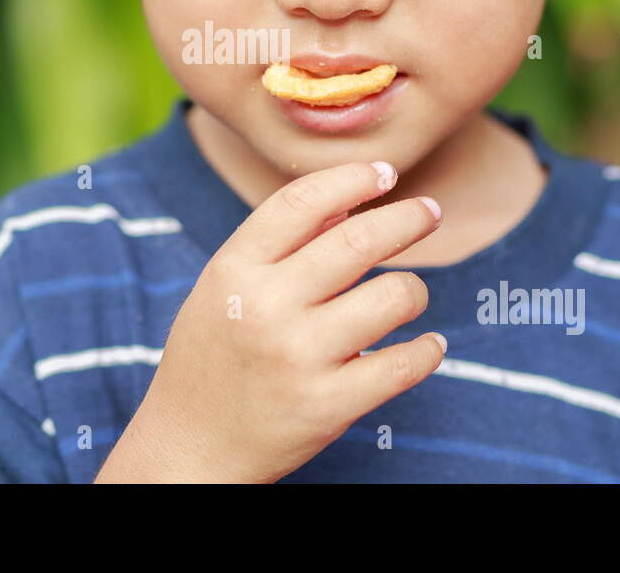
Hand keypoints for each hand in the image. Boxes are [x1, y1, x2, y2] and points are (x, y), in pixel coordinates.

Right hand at [95, 160, 443, 482]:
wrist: (190, 447)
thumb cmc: (212, 356)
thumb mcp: (223, 288)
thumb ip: (278, 243)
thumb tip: (348, 202)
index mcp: (234, 269)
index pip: (302, 201)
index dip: (351, 178)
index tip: (385, 172)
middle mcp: (265, 307)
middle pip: (359, 239)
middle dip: (407, 219)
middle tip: (430, 212)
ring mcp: (298, 358)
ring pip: (392, 297)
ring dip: (415, 290)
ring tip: (410, 296)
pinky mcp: (327, 406)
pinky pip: (403, 365)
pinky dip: (427, 350)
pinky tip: (428, 345)